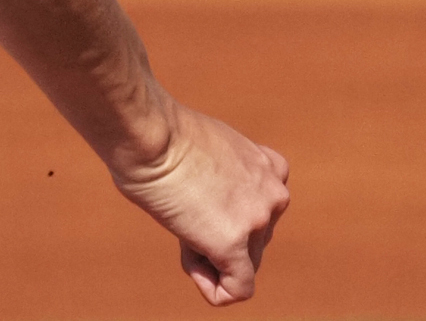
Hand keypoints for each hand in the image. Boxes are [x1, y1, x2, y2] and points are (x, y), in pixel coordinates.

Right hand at [112, 103, 291, 305]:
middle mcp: (274, 194)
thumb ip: (228, 182)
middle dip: (217, 239)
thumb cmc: (165, 139)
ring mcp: (257, 220)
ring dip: (208, 258)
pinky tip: (190, 260)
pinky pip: (236, 290)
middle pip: (252, 243)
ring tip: (181, 223)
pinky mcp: (233, 244)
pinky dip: (214, 289)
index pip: (259, 214)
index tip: (198, 196)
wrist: (151, 135)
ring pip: (241, 267)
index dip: (225, 216)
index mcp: (272, 168)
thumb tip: (215, 210)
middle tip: (184, 212)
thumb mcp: (214, 153)